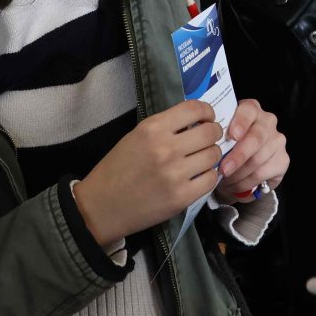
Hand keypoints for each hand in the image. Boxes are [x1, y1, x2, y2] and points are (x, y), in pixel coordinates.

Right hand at [73, 99, 222, 244]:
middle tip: (207, 140)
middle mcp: (166, 148)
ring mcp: (175, 174)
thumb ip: (164, 128)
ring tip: (201, 160)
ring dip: (211, 156)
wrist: (102, 206)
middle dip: (213, 134)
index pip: (194, 109)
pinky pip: (211, 179)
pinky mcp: (181, 197)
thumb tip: (195, 121)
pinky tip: (199, 176)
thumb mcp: (136, 137)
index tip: (207, 118)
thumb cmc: (117, 169)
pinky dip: (208, 176)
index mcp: (152, 128)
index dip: (207, 112)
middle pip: (210, 132)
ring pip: (213, 155)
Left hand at [214, 98, 288, 200]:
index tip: (232, 135)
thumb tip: (207, 148)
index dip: (241, 122)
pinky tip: (235, 186)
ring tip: (224, 182)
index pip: (248, 110)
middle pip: (256, 139)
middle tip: (223, 170)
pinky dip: (246, 183)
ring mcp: (277, 141)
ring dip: (238, 175)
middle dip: (238, 157)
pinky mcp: (283, 160)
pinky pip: (263, 174)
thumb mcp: (221, 134)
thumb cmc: (228, 144)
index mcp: (251, 109)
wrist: (242, 159)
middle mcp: (267, 122)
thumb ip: (217, 135)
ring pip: (258, 160)